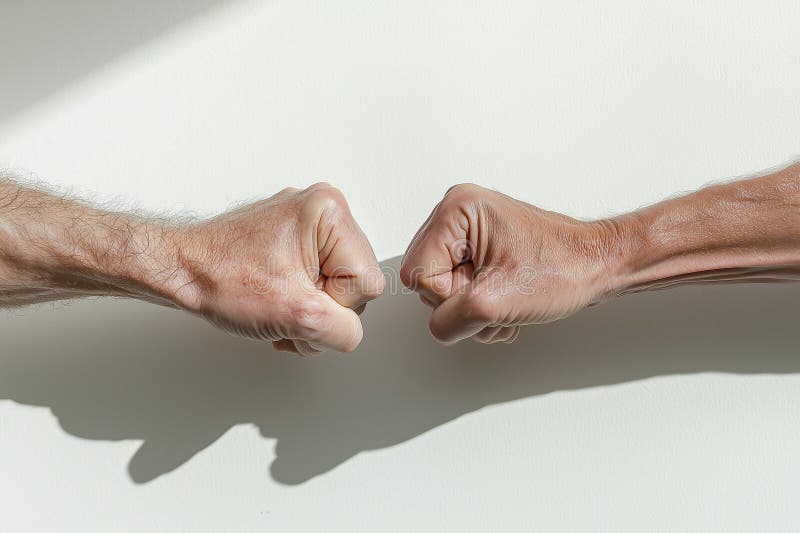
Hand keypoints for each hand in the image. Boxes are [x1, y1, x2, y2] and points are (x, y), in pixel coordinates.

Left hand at [177, 183, 384, 354]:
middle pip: (354, 285)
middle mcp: (322, 210)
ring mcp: (306, 224)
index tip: (295, 299)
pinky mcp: (292, 239)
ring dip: (307, 312)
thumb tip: (350, 332)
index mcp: (330, 212)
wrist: (178, 270)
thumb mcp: (295, 316)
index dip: (332, 305)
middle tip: (282, 305)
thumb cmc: (220, 277)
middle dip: (320, 311)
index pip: (366, 283)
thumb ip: (343, 331)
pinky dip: (298, 302)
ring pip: (336, 288)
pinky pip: (317, 280)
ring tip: (274, 305)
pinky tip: (274, 302)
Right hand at [400, 184, 617, 344]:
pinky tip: (508, 300)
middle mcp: (457, 214)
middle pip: (427, 282)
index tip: (488, 289)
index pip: (417, 274)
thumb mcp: (497, 302)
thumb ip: (450, 320)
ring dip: (476, 310)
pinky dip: (483, 306)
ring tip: (509, 300)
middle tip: (501, 294)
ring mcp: (468, 231)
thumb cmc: (564, 269)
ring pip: (444, 290)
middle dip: (464, 304)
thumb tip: (439, 326)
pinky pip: (459, 288)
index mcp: (456, 210)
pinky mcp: (478, 248)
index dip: (451, 296)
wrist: (598, 266)